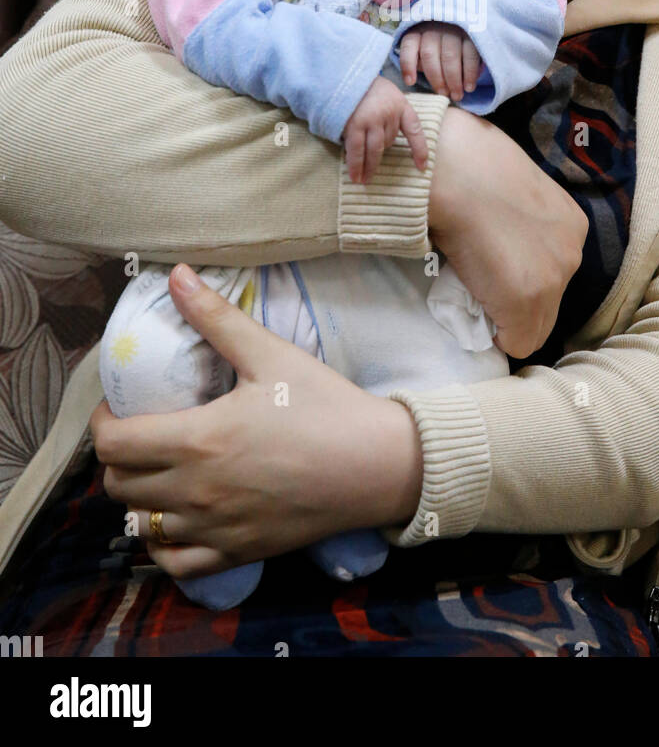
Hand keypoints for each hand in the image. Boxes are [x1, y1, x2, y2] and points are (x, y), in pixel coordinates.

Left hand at [90, 265, 423, 578]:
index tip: (117, 406)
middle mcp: (197, 492)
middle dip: (117, 457)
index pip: (113, 444)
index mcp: (199, 440)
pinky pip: (175, 563)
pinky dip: (163, 544)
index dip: (103, 423)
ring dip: (137, 498)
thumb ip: (217, 317)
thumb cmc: (325, 405)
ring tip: (156, 471)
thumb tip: (178, 275)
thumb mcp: (270, 353)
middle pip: (118, 486)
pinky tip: (173, 520)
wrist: (376, 465)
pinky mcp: (237, 553)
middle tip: (138, 432)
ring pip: (141, 525)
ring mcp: (215, 529)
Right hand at [343, 75, 427, 184]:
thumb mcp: (386, 94)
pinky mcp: (354, 125)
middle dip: (380, 155)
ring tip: (364, 180)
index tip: (422, 167)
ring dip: (369, 167)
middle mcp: (389, 113)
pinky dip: (356, 164)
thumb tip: (390, 141)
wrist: (341, 73)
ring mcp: (372, 119)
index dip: (420, 150)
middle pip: (389, 142)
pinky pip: (357, 150)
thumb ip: (392, 114)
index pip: (415, 130)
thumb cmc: (364, 87)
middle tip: (372, 172)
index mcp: (401, 104)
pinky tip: (355, 175)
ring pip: (375, 150)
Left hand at [398, 21, 482, 100]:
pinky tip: (469, 87)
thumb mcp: (426, 50)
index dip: (408, 65)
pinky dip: (469, 74)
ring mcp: (453, 29)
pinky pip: (469, 55)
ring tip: (457, 95)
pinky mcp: (471, 33)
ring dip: (453, 80)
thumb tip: (415, 82)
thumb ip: (421, 63)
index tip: (410, 82)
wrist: (467, 27)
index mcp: (417, 33)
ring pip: (450, 56)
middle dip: (436, 79)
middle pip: (429, 55)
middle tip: (443, 95)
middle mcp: (433, 28)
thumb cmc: (440, 47)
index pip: (408, 47)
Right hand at [428, 107, 588, 358]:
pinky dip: (496, 335)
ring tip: (475, 290)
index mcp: (572, 224)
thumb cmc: (471, 164)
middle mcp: (571, 254)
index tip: (495, 265)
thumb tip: (501, 234)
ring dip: (507, 315)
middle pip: (550, 302)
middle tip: (483, 281)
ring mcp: (552, 280)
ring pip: (535, 325)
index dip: (522, 274)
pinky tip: (474, 306)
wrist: (453, 170)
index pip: (554, 271)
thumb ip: (518, 217)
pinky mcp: (525, 303)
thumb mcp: (512, 188)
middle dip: (518, 299)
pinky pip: (517, 341)